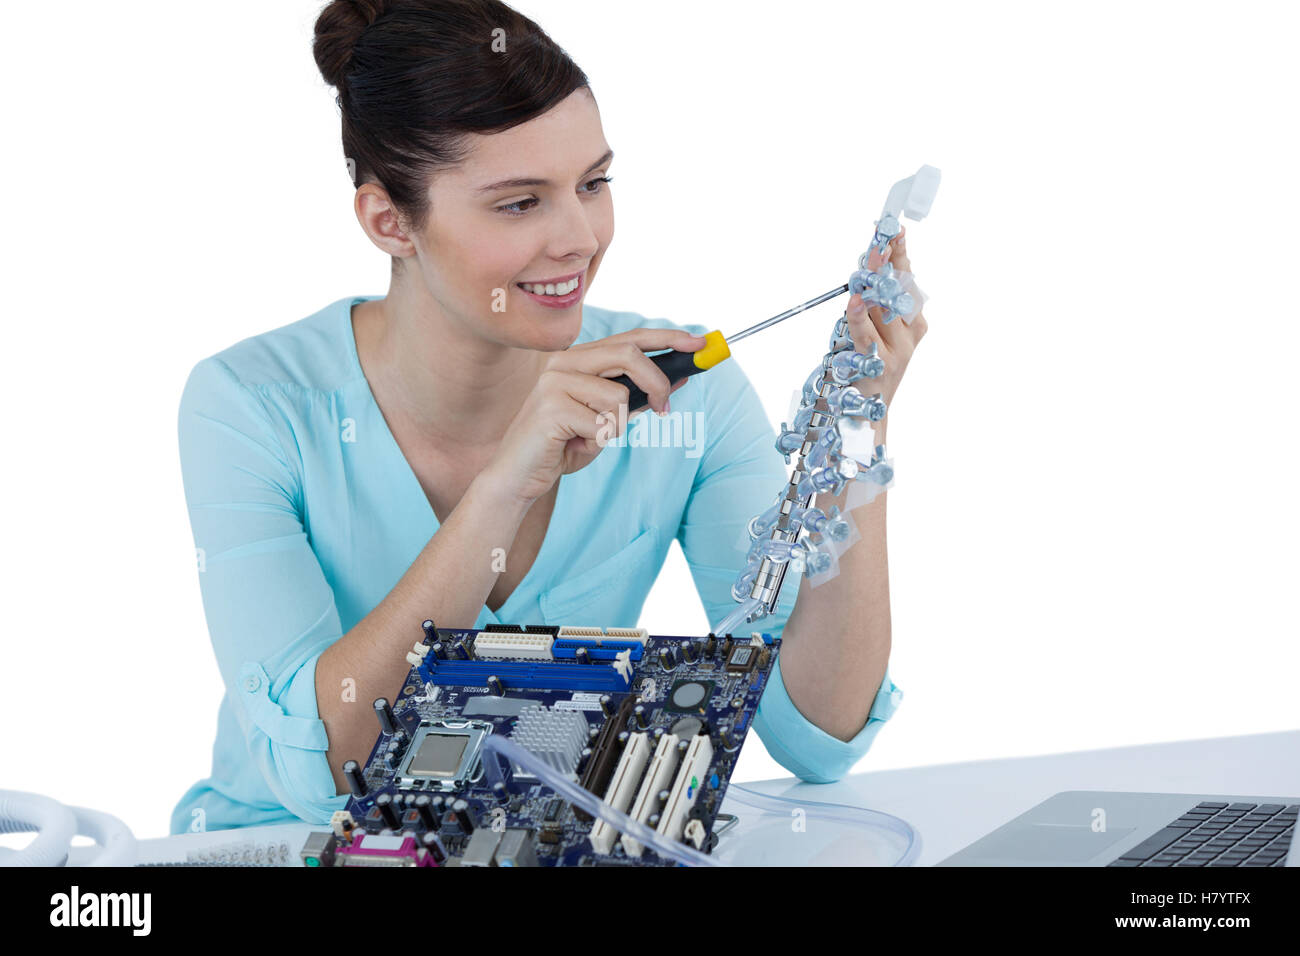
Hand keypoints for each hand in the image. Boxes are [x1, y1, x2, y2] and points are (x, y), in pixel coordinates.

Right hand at [480, 329, 706, 504]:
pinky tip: (573, 446)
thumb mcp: (607, 420)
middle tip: (665, 408)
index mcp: (578, 359)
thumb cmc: (564, 447)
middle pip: (628, 354)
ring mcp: (555, 382)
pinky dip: (598, 442)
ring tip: (589, 437)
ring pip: (618, 396)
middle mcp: (564, 362)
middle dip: (657, 381)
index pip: (629, 338)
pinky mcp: (551, 408)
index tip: (699, 342)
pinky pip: (602, 424)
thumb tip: (679, 377)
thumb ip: (636, 398)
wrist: (519, 476)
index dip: (666, 337)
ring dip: (616, 426)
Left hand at [845, 226, 927, 416]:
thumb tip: (868, 268)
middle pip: (896, 291)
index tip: (894, 230)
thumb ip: (874, 305)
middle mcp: (911, 335)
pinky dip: (857, 316)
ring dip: (870, 286)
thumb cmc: (868, 366)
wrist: (866, 414)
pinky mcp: (878, 363)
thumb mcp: (876, 332)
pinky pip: (865, 334)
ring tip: (867, 264)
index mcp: (916, 323)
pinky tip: (854, 301)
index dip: (900, 255)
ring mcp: (897, 350)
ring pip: (880, 310)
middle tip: (880, 240)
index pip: (908, 281)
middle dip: (886, 263)